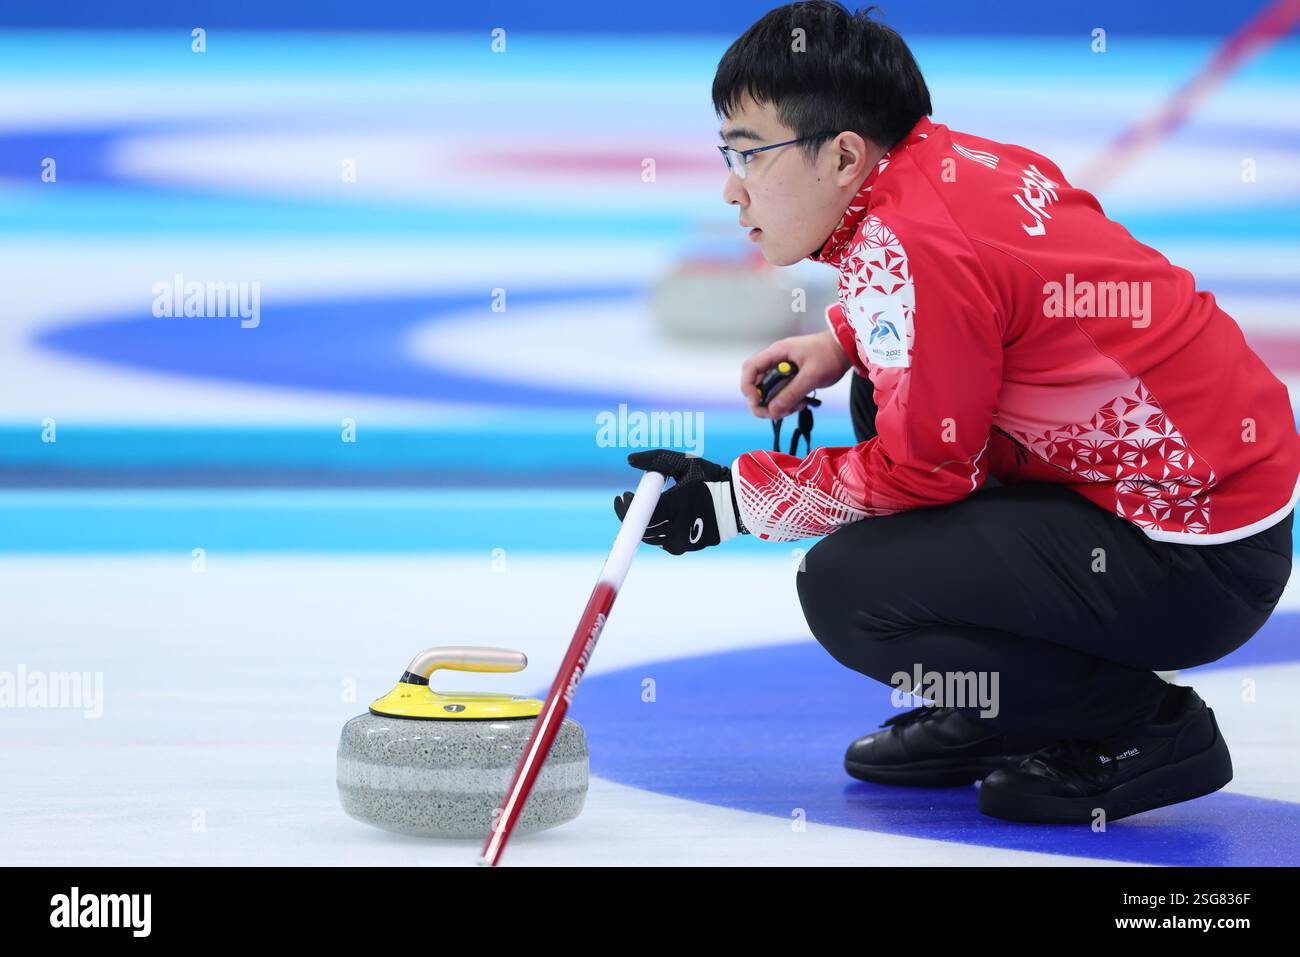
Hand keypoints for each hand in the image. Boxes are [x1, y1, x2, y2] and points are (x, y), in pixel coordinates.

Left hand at [612, 449, 746, 553]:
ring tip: (644, 508)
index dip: (627, 508)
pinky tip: (660, 518)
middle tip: (630, 501)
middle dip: (632, 515)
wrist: (739, 503)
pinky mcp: (688, 548)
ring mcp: (682, 542)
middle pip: (643, 529)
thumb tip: (630, 459)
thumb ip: (656, 460)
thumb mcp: (685, 464)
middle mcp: (676, 528)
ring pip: (653, 538)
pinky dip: (659, 532)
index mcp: (674, 507)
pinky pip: (665, 542)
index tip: (623, 496)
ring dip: (645, 524)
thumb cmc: (712, 480)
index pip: (641, 514)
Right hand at [740, 329, 851, 419]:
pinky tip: (801, 403)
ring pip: (768, 391)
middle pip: (755, 383)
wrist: (845, 348)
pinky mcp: (790, 376)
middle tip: (776, 412)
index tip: (758, 402)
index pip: (750, 369)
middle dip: (763, 401)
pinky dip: (787, 401)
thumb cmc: (830, 355)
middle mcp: (775, 360)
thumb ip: (791, 393)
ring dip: (777, 404)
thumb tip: (772, 410)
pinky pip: (781, 392)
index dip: (748, 388)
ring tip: (796, 407)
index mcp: (776, 353)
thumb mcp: (811, 376)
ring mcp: (782, 368)